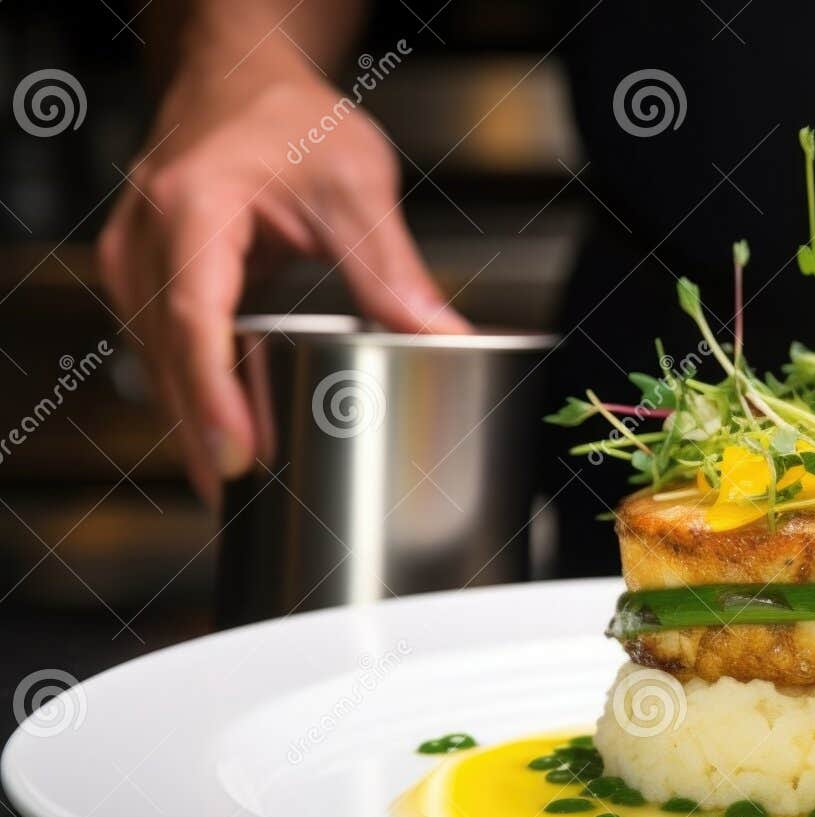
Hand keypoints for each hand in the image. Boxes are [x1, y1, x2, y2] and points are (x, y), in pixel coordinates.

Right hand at [97, 52, 465, 504]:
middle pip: (170, 360)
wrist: (242, 80)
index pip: (197, 323)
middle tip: (250, 500)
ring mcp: (138, 265)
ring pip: (159, 365)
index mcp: (192, 211)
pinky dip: (195, 397)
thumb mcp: (354, 184)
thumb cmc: (287, 117)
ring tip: (242, 490)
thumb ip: (391, 267)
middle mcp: (147, 242)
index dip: (216, 398)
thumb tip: (440, 335)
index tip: (239, 456)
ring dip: (196, 426)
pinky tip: (230, 440)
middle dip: (207, 435)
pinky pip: (165, 354)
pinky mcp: (148, 284)